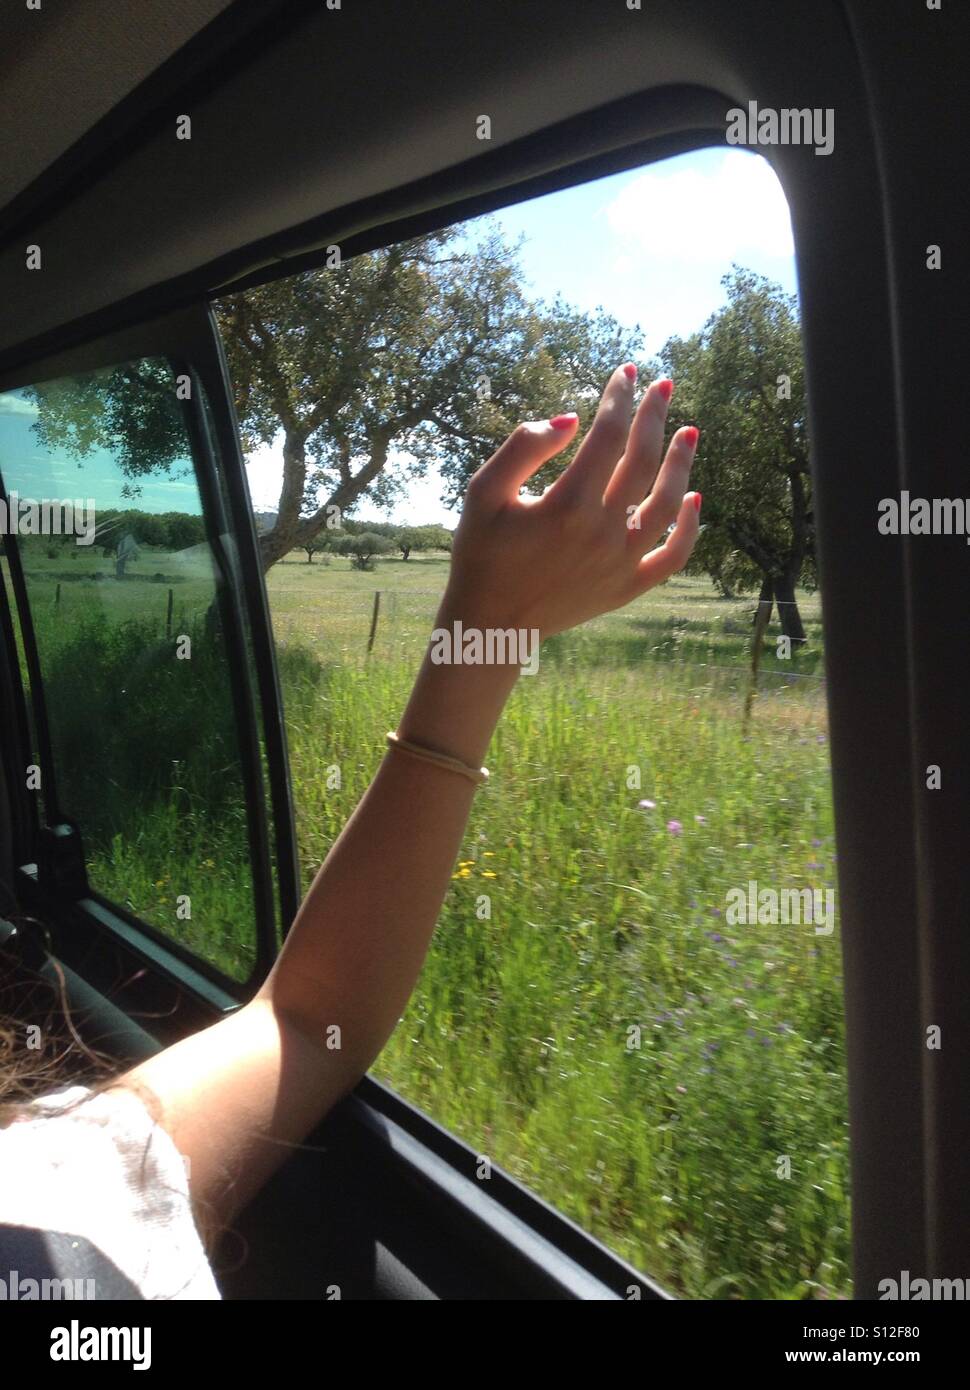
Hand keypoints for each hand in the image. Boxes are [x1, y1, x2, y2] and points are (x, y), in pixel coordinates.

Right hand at [443, 364, 700, 640]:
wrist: (491, 624)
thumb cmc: (482, 553)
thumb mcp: (484, 493)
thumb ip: (523, 448)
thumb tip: (572, 418)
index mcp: (567, 504)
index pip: (608, 435)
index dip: (619, 398)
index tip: (624, 373)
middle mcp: (602, 532)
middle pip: (643, 461)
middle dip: (655, 417)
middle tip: (663, 386)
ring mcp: (621, 562)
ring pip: (668, 503)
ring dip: (682, 464)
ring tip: (689, 432)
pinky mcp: (628, 587)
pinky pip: (673, 556)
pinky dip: (690, 528)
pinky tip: (695, 499)